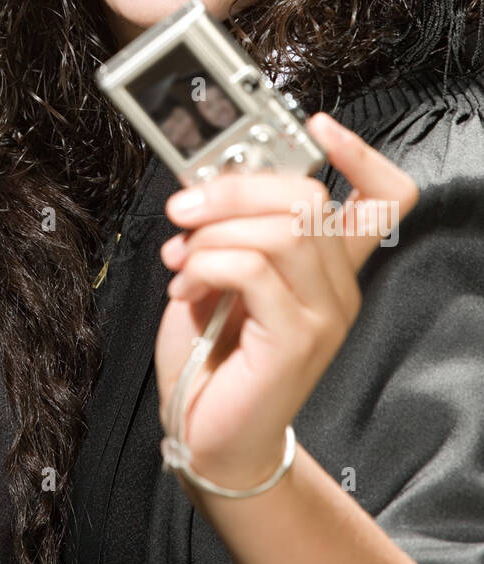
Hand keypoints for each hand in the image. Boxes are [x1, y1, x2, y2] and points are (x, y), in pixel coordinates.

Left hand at [154, 112, 418, 491]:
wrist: (208, 436)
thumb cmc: (211, 358)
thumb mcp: (221, 276)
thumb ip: (230, 231)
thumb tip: (209, 182)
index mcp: (327, 266)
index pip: (383, 198)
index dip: (361, 154)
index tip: (318, 127)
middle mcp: (337, 287)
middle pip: (310, 198)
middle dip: (237, 187)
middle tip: (186, 206)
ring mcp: (324, 314)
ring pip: (282, 229)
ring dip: (215, 231)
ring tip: (181, 257)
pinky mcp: (298, 338)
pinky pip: (253, 269)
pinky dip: (206, 265)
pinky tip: (184, 287)